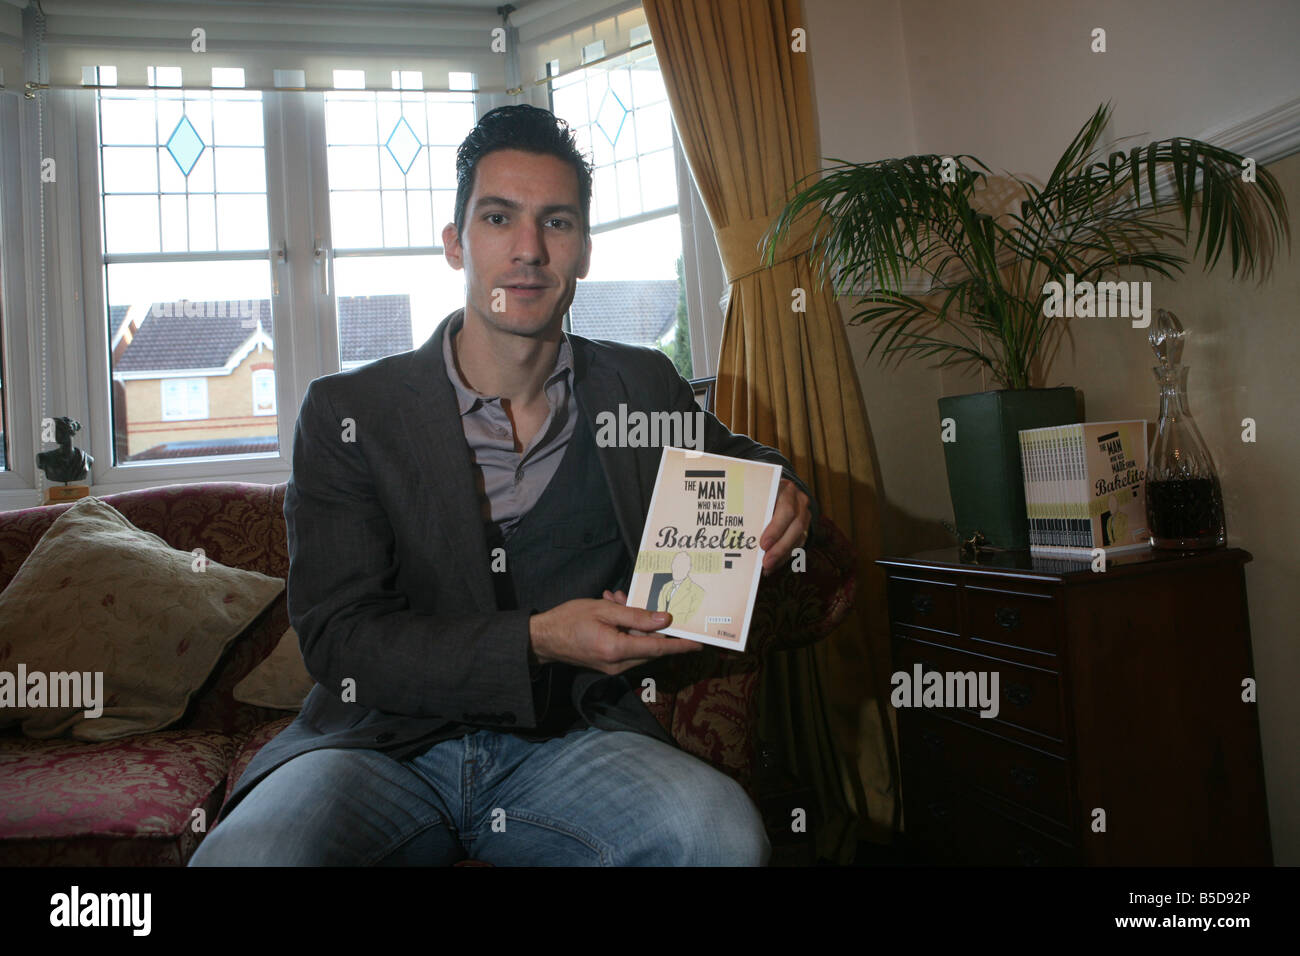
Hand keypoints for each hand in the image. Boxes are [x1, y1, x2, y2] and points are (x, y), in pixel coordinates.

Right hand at [530, 592, 701, 674]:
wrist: (541, 639)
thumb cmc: (569, 620)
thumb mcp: (604, 610)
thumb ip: (636, 616)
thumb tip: (666, 620)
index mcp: (618, 650)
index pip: (658, 648)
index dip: (681, 645)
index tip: (701, 643)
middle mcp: (618, 664)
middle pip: (649, 645)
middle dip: (649, 622)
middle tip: (632, 597)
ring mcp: (613, 667)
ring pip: (638, 644)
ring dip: (634, 622)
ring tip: (615, 599)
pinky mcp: (608, 664)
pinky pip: (626, 646)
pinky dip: (625, 629)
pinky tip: (612, 608)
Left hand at [758, 478, 812, 574]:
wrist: (776, 490)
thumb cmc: (759, 493)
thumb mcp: (755, 494)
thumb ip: (750, 508)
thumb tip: (736, 530)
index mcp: (786, 489)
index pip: (786, 510)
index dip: (776, 529)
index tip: (763, 544)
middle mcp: (799, 501)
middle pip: (795, 527)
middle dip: (779, 547)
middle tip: (765, 562)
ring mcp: (804, 515)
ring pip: (798, 538)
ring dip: (781, 555)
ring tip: (766, 567)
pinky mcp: (804, 528)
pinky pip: (797, 546)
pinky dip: (783, 557)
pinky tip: (771, 566)